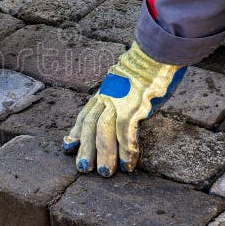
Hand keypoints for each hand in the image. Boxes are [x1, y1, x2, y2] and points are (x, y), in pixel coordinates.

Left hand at [63, 42, 185, 176]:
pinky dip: (126, 150)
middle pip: (89, 126)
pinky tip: (128, 164)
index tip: (68, 146)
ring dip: (104, 154)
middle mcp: (106, 96)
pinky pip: (126, 132)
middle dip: (85, 148)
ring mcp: (118, 101)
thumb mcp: (129, 83)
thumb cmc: (149, 66)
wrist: (156, 52)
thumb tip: (130, 113)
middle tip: (83, 168)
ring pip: (104, 132)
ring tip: (105, 173)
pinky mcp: (133, 106)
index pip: (84, 114)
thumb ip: (124, 98)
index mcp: (104, 91)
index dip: (75, 132)